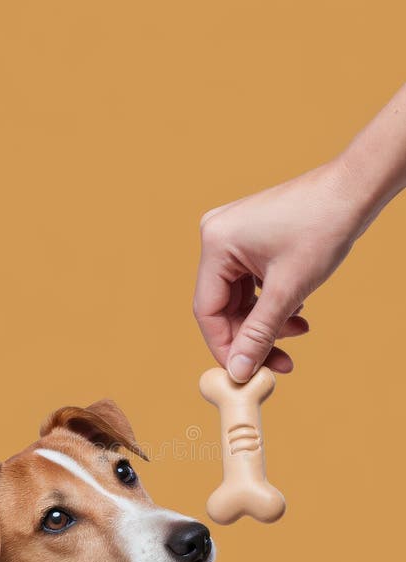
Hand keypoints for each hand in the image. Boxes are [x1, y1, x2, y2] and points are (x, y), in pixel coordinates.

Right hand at [193, 159, 360, 380]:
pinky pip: (252, 284)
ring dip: (267, 322)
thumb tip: (239, 371)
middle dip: (253, 336)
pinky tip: (298, 309)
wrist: (354, 189)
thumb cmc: (322, 227)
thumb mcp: (288, 290)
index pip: (207, 311)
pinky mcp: (251, 240)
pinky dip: (273, 302)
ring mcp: (233, 237)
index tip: (246, 372)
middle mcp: (217, 237)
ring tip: (300, 329)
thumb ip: (258, 334)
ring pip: (241, 299)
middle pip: (224, 307)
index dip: (226, 346)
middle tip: (280, 361)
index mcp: (215, 243)